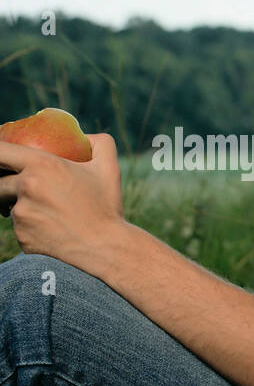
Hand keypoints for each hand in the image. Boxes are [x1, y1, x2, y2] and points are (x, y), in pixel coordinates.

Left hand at [0, 133, 126, 272]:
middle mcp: (26, 188)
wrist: (106, 248)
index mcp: (42, 166)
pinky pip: (19, 228)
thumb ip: (100, 144)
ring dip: (19, 207)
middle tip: (19, 189)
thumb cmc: (107, 207)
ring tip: (43, 212)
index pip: (0, 150)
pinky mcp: (21, 236)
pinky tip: (51, 231)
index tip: (2, 159)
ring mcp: (21, 214)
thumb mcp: (109, 169)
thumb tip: (86, 137)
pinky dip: (30, 228)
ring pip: (9, 207)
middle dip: (5, 186)